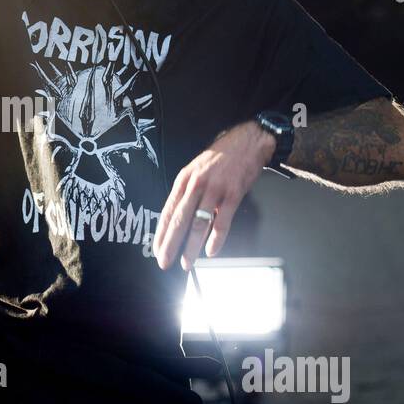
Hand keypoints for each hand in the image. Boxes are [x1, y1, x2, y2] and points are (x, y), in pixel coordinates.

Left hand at [152, 121, 275, 270]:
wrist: (247, 141)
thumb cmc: (220, 157)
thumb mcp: (196, 170)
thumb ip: (187, 192)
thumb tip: (180, 217)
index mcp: (184, 180)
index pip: (168, 211)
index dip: (161, 233)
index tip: (156, 250)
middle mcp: (196, 185)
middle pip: (179, 220)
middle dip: (170, 244)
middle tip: (165, 262)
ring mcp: (215, 189)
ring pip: (199, 224)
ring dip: (192, 246)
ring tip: (187, 262)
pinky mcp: (233, 194)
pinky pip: (222, 221)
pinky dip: (216, 239)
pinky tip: (211, 251)